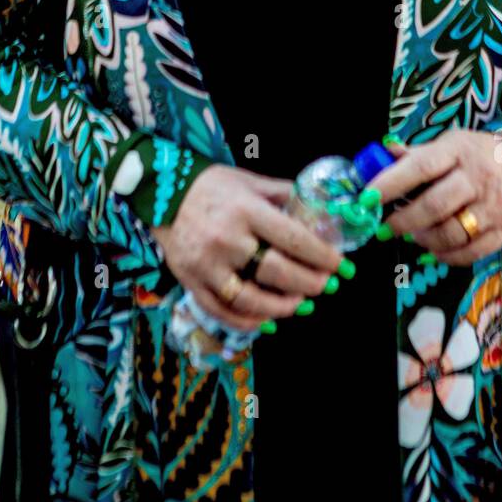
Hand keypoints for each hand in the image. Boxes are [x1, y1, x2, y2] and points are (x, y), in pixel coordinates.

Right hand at [149, 165, 342, 329]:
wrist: (161, 193)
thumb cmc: (211, 186)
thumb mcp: (249, 181)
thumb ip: (283, 195)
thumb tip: (319, 209)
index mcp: (246, 210)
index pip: (293, 238)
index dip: (321, 255)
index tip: (340, 264)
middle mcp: (227, 239)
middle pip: (277, 272)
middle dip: (309, 283)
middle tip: (325, 285)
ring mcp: (207, 264)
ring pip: (251, 298)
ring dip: (282, 307)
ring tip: (299, 304)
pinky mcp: (191, 282)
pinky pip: (223, 311)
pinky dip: (248, 321)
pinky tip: (267, 320)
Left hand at [371, 129, 501, 264]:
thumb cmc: (480, 157)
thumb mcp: (452, 145)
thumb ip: (417, 154)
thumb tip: (381, 153)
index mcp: (459, 150)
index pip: (420, 167)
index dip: (390, 183)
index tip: (366, 199)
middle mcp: (478, 177)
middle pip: (434, 206)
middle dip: (403, 221)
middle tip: (385, 229)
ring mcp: (494, 206)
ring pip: (451, 234)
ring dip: (424, 240)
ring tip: (413, 236)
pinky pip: (470, 253)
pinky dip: (446, 256)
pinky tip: (434, 250)